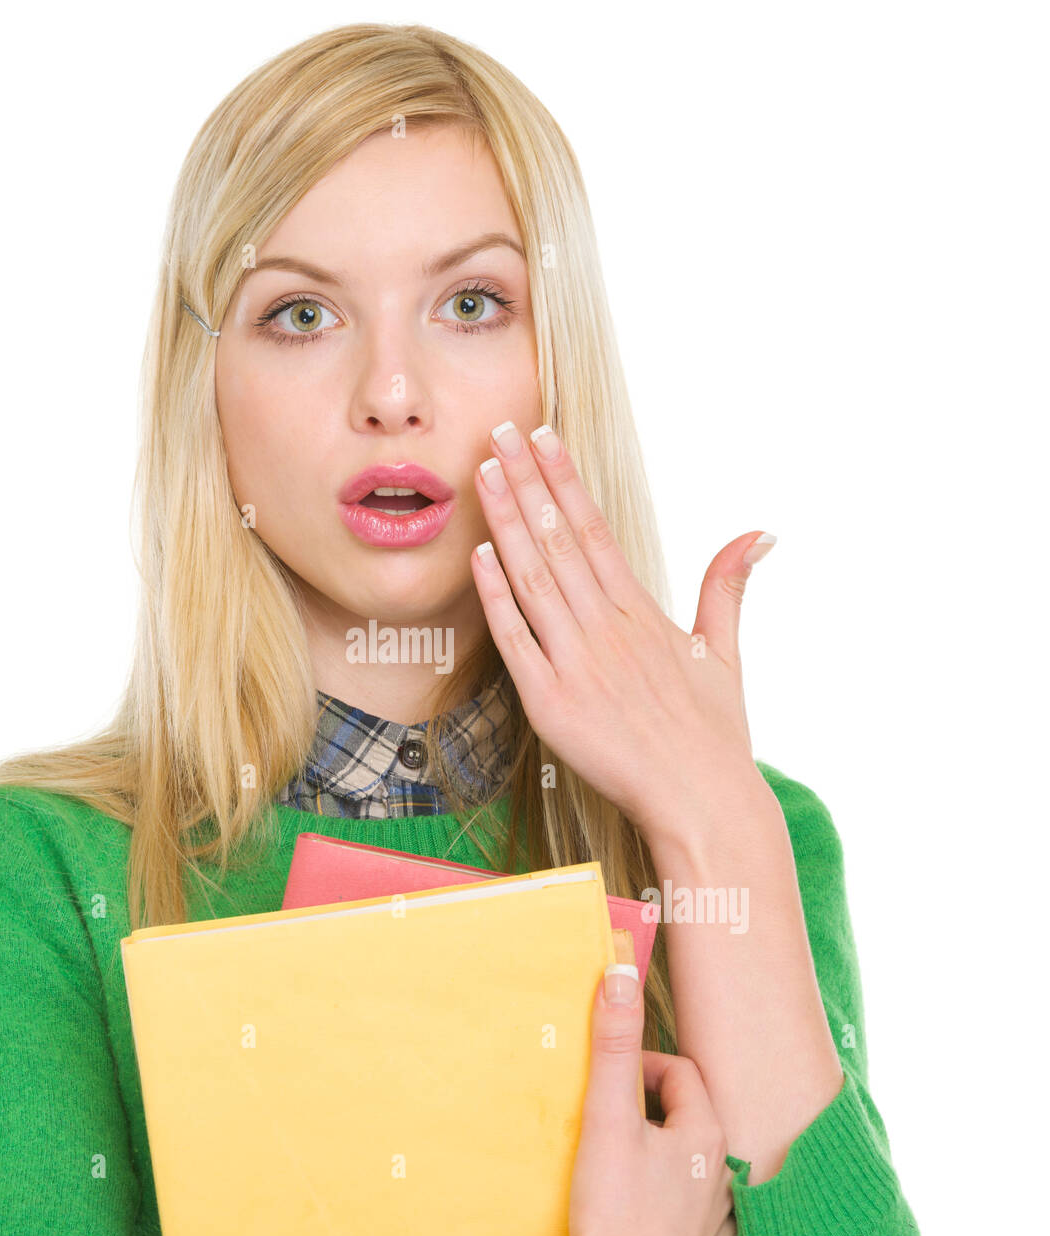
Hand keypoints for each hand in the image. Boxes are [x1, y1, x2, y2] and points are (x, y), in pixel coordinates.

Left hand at [470, 420, 774, 849]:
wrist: (702, 804)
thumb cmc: (712, 736)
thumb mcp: (724, 655)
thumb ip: (727, 588)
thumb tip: (759, 532)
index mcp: (642, 612)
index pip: (594, 528)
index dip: (564, 479)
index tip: (541, 437)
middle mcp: (607, 629)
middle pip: (558, 539)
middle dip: (526, 481)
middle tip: (498, 428)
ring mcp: (576, 664)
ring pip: (533, 578)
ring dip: (505, 522)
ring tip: (483, 473)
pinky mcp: (550, 703)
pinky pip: (515, 641)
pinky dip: (497, 597)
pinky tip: (478, 555)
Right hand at [545, 962, 735, 1235]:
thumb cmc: (618, 1213)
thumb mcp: (607, 1118)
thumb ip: (613, 1044)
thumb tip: (619, 970)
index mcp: (707, 1136)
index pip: (682, 1074)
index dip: (641, 1068)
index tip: (609, 1080)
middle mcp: (725, 1179)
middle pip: (691, 1122)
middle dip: (652, 1114)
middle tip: (612, 1121)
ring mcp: (722, 1227)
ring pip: (695, 1175)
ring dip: (664, 1165)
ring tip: (623, 1171)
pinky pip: (697, 1225)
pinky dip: (672, 1214)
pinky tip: (643, 1220)